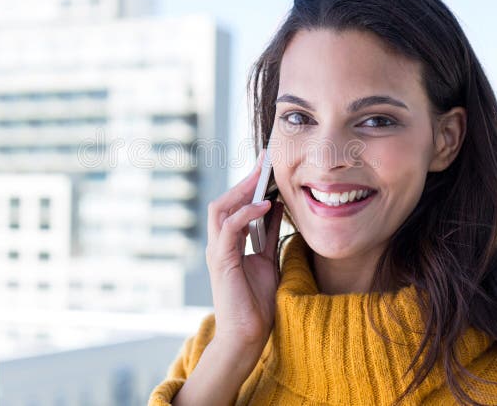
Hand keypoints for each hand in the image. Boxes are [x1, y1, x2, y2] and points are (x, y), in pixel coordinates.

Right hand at [205, 149, 284, 349]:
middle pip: (225, 201)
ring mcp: (217, 252)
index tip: (267, 165)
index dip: (249, 185)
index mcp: (228, 243)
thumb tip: (278, 209)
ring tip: (263, 176)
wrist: (247, 336)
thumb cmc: (256, 302)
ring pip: (221, 209)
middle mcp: (219, 244)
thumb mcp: (268, 259)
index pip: (234, 205)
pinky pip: (230, 229)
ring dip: (242, 190)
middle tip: (266, 161)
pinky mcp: (221, 262)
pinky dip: (246, 214)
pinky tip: (265, 205)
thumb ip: (269, 235)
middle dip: (245, 180)